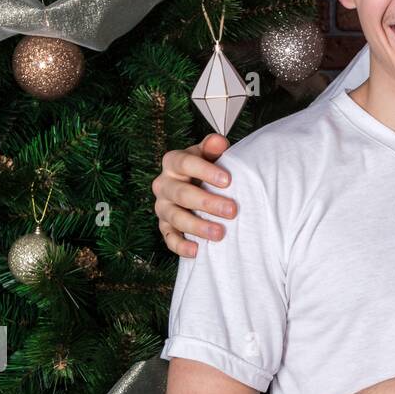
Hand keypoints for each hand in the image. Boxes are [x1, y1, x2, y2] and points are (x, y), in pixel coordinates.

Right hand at [152, 133, 235, 257]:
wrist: (194, 184)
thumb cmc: (205, 168)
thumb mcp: (208, 154)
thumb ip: (212, 146)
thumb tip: (219, 141)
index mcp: (173, 162)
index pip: (185, 163)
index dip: (205, 171)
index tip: (228, 180)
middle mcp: (163, 184)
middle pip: (182, 194)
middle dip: (208, 203)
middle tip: (232, 211)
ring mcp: (162, 206)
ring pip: (175, 217)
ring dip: (197, 226)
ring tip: (219, 234)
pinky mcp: (164, 226)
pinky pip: (169, 237)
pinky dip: (181, 246)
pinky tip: (197, 251)